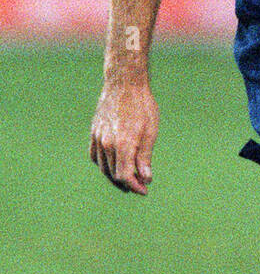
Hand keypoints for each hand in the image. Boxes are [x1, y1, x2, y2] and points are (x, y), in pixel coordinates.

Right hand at [89, 78, 158, 194]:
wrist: (124, 83)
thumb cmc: (142, 106)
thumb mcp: (150, 132)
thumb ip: (145, 157)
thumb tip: (146, 178)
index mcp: (123, 144)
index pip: (125, 176)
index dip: (135, 186)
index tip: (145, 190)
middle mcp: (106, 143)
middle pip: (114, 174)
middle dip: (127, 184)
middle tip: (140, 186)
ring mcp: (97, 138)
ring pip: (103, 167)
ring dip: (114, 177)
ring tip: (128, 180)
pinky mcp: (94, 132)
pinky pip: (95, 156)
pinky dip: (103, 164)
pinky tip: (113, 166)